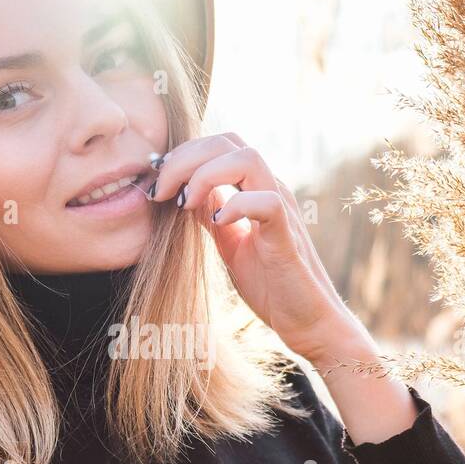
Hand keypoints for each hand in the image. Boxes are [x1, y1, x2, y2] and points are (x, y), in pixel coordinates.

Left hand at [147, 132, 365, 366]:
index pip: (220, 145)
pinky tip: (217, 225)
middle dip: (184, 159)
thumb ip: (211, 217)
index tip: (157, 182)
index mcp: (256, 189)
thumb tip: (183, 196)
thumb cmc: (271, 285)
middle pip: (228, 142)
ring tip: (184, 205)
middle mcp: (271, 190)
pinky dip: (236, 206)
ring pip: (248, 158)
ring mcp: (282, 210)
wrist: (307, 321)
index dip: (183, 154)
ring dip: (205, 175)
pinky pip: (268, 202)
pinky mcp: (287, 237)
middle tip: (160, 192)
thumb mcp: (229, 245)